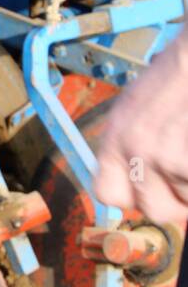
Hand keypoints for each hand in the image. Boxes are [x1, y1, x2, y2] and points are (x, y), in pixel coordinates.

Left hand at [94, 34, 187, 224]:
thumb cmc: (172, 77)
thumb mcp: (133, 108)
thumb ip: (128, 145)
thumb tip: (136, 177)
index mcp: (114, 138)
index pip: (107, 194)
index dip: (133, 199)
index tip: (151, 191)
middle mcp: (134, 151)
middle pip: (153, 210)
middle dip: (175, 204)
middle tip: (185, 184)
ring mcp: (166, 157)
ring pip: (186, 201)